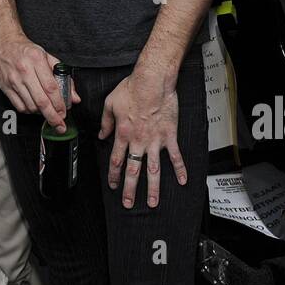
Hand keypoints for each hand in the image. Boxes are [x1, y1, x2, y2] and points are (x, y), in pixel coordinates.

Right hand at [0, 36, 78, 133]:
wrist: (4, 44)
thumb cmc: (27, 50)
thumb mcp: (47, 57)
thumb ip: (63, 76)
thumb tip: (74, 97)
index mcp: (37, 60)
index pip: (51, 88)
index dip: (59, 104)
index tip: (64, 112)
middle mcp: (24, 71)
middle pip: (41, 101)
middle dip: (52, 116)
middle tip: (59, 125)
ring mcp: (13, 80)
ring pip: (30, 106)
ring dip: (41, 113)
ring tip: (47, 112)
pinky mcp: (5, 87)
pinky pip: (20, 106)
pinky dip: (29, 111)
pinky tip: (35, 108)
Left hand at [99, 71, 186, 208]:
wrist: (152, 81)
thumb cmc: (132, 89)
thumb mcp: (110, 103)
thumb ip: (105, 122)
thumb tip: (101, 134)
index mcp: (123, 134)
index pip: (116, 160)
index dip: (113, 175)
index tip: (112, 185)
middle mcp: (138, 141)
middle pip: (133, 170)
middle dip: (130, 189)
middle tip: (128, 203)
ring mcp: (155, 140)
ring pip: (154, 169)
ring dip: (153, 188)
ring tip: (153, 203)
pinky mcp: (169, 135)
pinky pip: (175, 156)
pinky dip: (180, 169)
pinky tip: (182, 181)